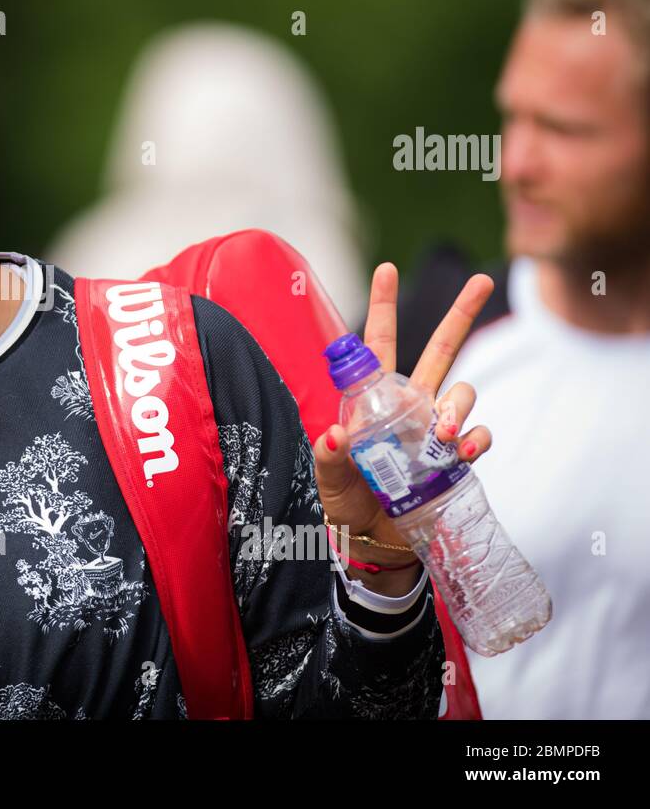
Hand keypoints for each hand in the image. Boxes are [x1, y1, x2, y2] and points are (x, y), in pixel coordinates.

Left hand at [313, 263, 495, 594]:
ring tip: (445, 431)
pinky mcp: (454, 457)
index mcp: (374, 399)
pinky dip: (475, 439)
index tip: (386, 268)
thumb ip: (329, 457)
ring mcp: (435, 428)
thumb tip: (335, 437)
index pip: (379, 344)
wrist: (376, 541)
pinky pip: (476, 435)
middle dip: (461, 313)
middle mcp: (409, 405)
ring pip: (462, 392)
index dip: (384, 307)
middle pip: (441, 349)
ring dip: (459, 404)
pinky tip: (462, 451)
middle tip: (481, 279)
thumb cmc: (347, 502)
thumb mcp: (329, 480)